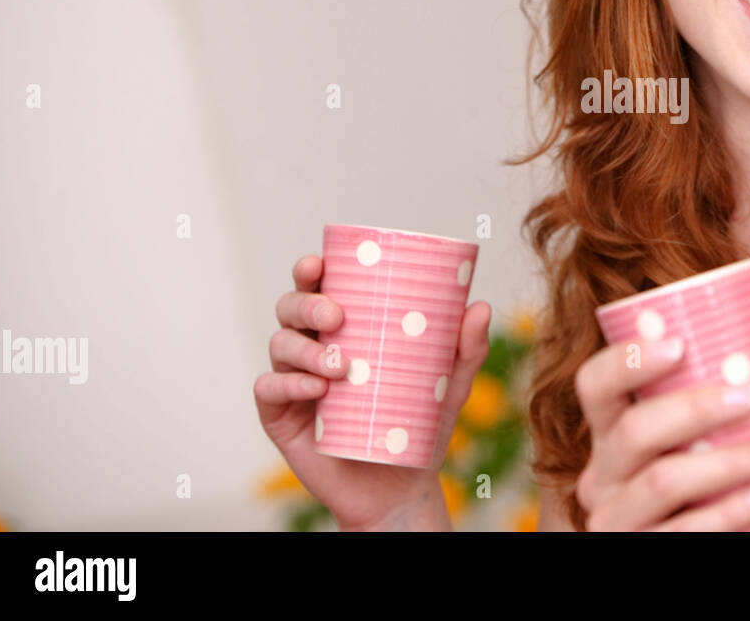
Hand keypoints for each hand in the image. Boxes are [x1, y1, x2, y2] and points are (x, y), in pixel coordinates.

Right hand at [254, 254, 492, 530]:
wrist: (401, 486)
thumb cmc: (417, 426)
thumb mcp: (449, 386)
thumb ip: (466, 349)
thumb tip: (480, 306)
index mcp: (344, 329)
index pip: (319, 287)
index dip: (311, 270)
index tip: (321, 263)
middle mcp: (313, 347)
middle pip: (290, 308)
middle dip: (307, 303)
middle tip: (338, 316)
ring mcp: (293, 380)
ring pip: (279, 344)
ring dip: (304, 348)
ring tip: (340, 366)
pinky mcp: (280, 417)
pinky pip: (268, 389)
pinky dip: (288, 383)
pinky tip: (316, 388)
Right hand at [574, 316, 749, 530]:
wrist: (697, 543)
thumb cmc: (701, 481)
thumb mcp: (705, 436)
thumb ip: (740, 385)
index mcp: (609, 432)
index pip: (594, 385)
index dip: (626, 361)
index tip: (679, 343)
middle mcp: (601, 474)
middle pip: (634, 431)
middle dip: (694, 408)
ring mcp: (617, 520)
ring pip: (662, 482)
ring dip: (727, 462)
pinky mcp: (642, 553)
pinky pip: (685, 532)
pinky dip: (730, 513)